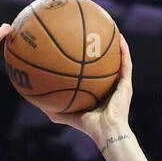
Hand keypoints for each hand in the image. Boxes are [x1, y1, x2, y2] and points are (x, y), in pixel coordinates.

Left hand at [46, 34, 133, 149]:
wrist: (106, 132)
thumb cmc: (88, 126)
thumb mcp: (66, 115)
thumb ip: (53, 108)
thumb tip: (34, 100)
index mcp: (97, 93)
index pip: (92, 74)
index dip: (87, 62)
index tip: (78, 48)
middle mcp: (109, 87)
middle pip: (105, 64)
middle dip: (100, 49)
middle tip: (93, 34)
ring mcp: (120, 85)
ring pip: (119, 60)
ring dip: (116, 45)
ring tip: (111, 28)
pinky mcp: (127, 85)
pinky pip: (126, 64)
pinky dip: (124, 51)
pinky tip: (120, 38)